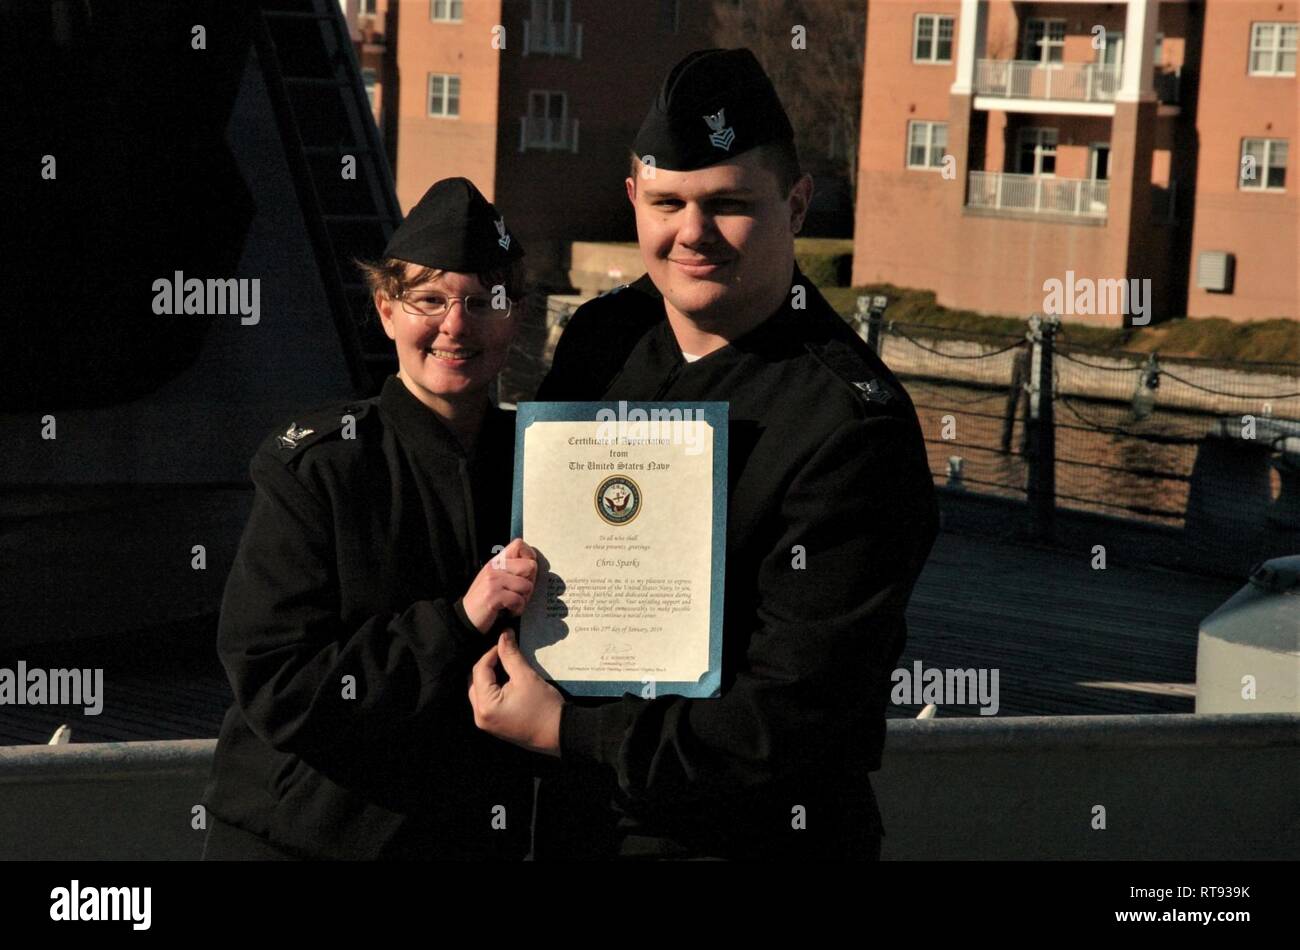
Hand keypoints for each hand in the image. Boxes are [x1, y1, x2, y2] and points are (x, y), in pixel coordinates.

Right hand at [462, 538, 536, 633]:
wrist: (466, 617)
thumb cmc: (485, 599)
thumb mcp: (496, 579)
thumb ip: (511, 570)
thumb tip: (533, 566)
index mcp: (496, 561)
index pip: (519, 545)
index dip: (529, 556)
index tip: (527, 572)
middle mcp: (495, 567)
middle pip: (530, 566)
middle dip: (530, 583)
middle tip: (520, 593)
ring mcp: (493, 581)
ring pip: (527, 586)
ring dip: (524, 599)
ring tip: (513, 604)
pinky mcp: (494, 596)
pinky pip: (519, 600)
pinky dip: (517, 609)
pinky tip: (509, 611)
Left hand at [469, 630, 561, 756]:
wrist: (558, 733)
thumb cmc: (544, 706)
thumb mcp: (526, 677)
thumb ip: (511, 655)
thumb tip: (503, 634)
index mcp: (485, 705)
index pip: (479, 670)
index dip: (491, 653)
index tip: (504, 642)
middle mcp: (480, 716)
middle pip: (475, 681)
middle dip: (487, 665)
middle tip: (503, 653)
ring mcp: (485, 723)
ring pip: (478, 691)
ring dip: (488, 677)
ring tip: (504, 664)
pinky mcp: (493, 725)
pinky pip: (485, 701)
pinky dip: (491, 688)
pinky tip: (504, 679)